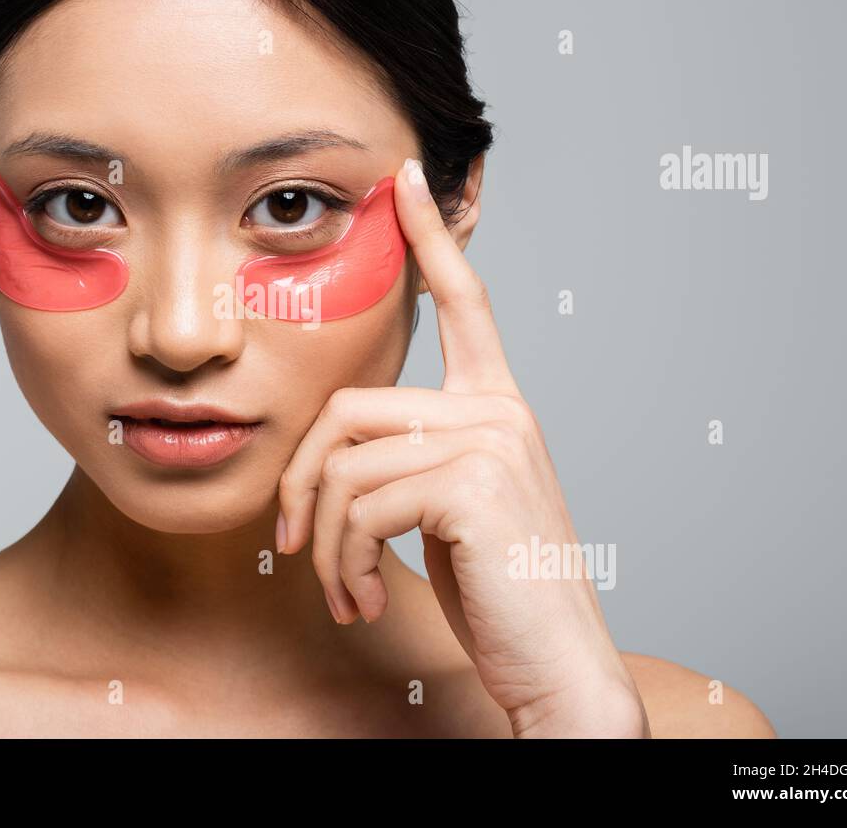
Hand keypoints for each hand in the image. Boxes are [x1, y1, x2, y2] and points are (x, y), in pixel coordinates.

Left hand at [276, 158, 648, 737]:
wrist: (554, 665)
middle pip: (348, 406)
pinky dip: (343, 563)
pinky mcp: (475, 482)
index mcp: (496, 406)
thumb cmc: (495, 591)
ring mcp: (493, 440)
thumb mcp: (444, 511)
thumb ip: (404, 460)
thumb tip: (333, 450)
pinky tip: (362, 598)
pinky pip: (361, 505)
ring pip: (346, 462)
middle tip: (293, 546)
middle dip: (301, 482)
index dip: (432, 238)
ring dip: (322, 540)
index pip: (463, 302)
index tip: (404, 180)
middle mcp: (501, 409)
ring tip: (340, 589)